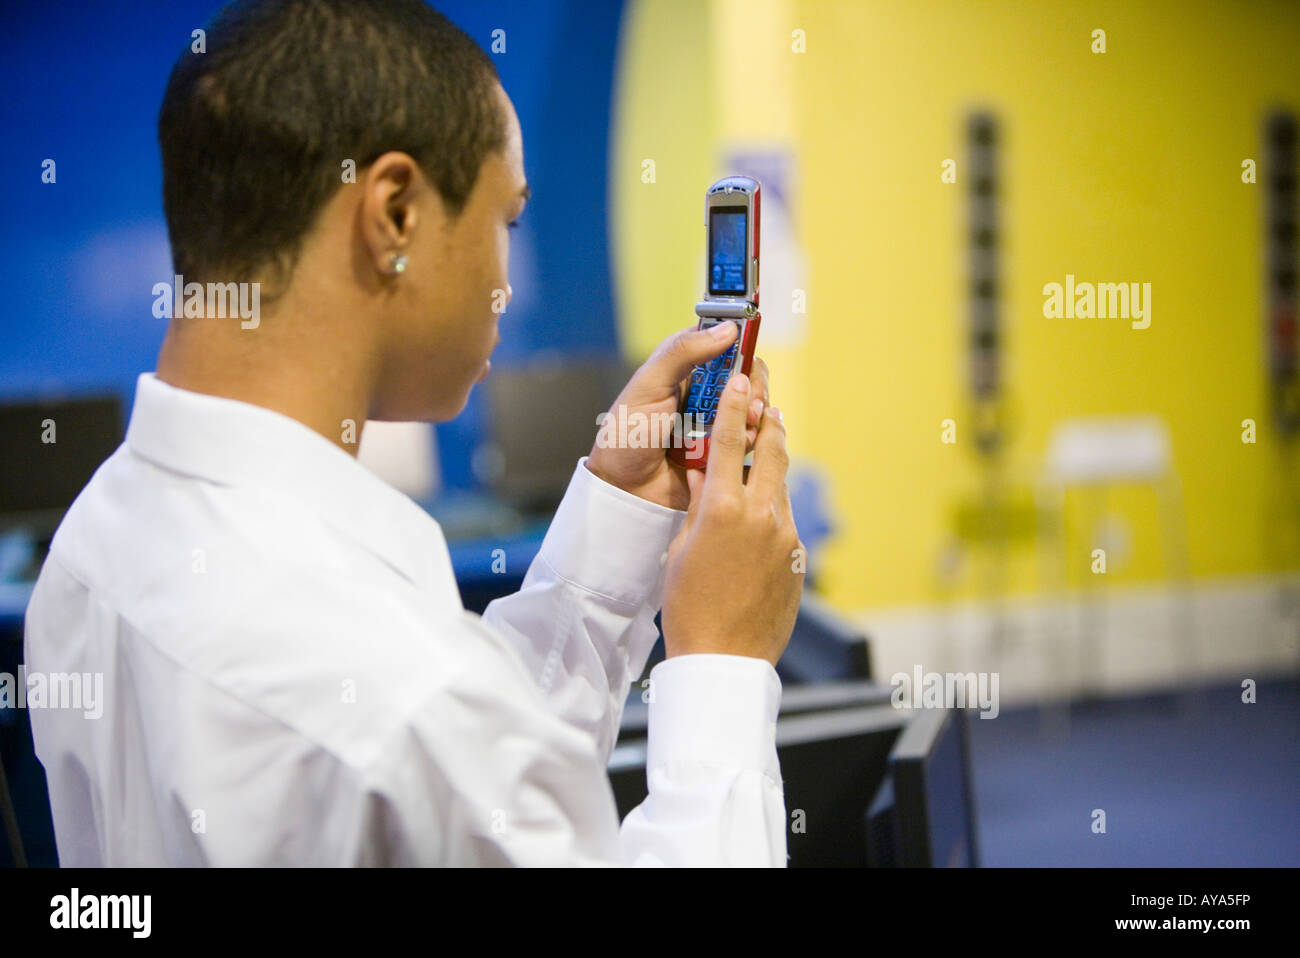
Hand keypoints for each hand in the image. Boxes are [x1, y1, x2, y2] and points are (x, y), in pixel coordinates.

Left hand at [587, 323, 769, 510]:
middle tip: (747, 402)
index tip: (744, 359)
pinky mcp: (725, 448)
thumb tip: (726, 329)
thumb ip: (683, 352)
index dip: (741, 348)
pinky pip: (752, 439)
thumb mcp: (649, 385)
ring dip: (753, 415)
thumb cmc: (626, 435)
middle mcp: (706, 391)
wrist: (624, 488)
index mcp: (687, 367)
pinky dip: (750, 440)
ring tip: (742, 427)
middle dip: (753, 387)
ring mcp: (718, 420)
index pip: (727, 344)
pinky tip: (737, 447)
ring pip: (754, 407)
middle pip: (748, 376)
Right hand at [660, 370, 804, 665]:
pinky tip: (759, 514)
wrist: (723, 658)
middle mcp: (761, 516)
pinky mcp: (798, 558)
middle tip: (766, 406)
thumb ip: (696, 505)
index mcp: (723, 509)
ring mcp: (785, 537)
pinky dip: (772, 507)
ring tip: (765, 451)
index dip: (734, 405)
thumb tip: (702, 473)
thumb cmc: (689, 607)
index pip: (730, 440)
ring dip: (772, 466)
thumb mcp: (680, 549)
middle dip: (769, 425)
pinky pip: (785, 520)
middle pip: (773, 451)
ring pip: (781, 486)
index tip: (739, 379)